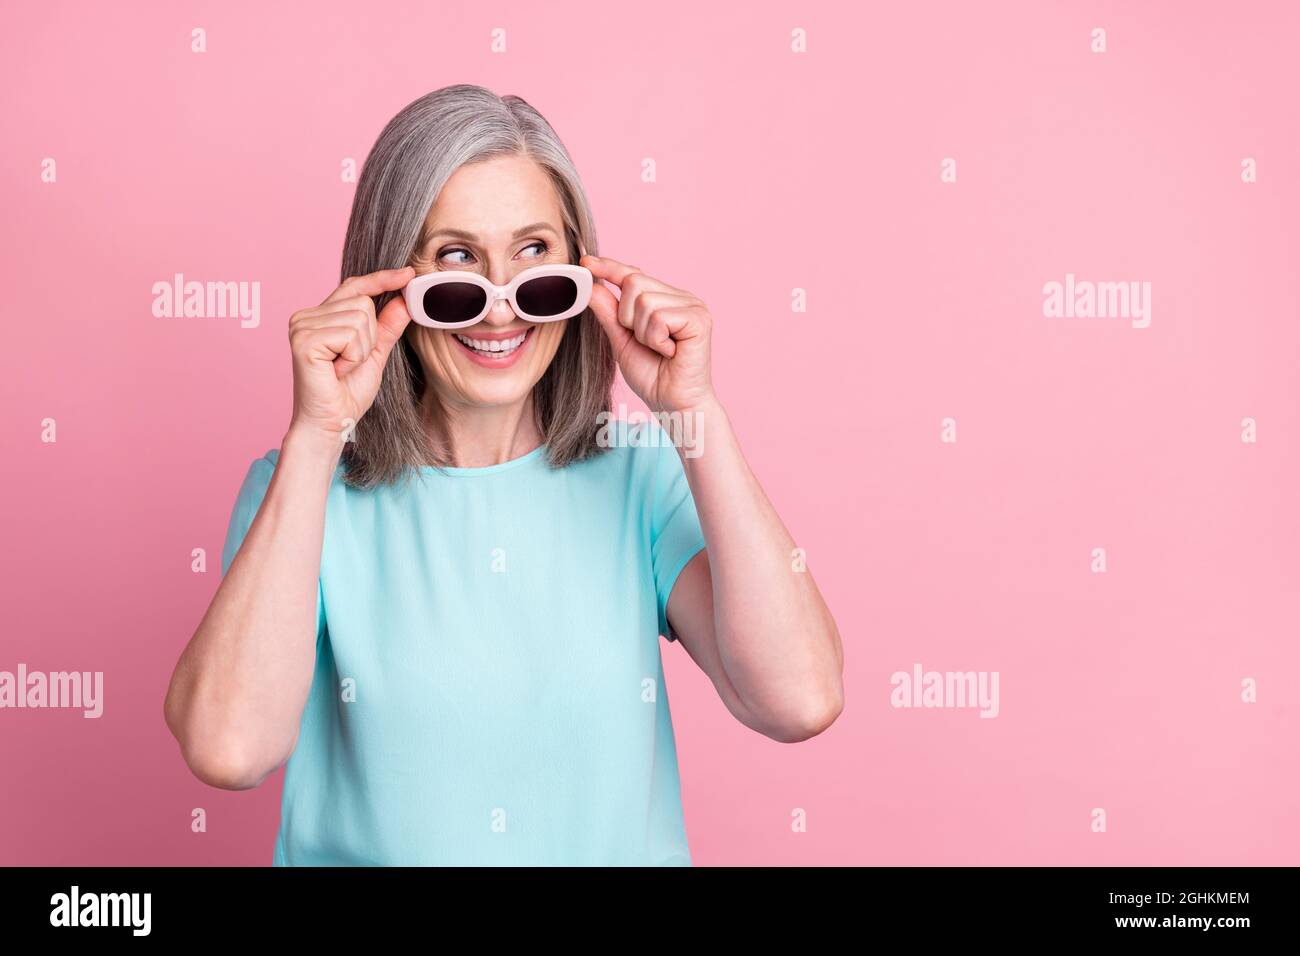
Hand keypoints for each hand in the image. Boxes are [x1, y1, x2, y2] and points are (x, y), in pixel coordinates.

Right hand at [286, 266, 414, 447]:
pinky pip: (350, 334)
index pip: (354, 287)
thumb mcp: (375, 354)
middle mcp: (306, 316)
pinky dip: (353, 356)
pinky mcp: (304, 339)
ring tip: (342, 368)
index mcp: (320, 316)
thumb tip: (404, 297)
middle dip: (369, 336)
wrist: (332, 423)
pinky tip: (336, 370)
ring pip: (359, 317)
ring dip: (361, 349)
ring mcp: (302, 325)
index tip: (408, 274)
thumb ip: (387, 326)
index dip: (382, 279)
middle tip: (350, 363)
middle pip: (363, 302)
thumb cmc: (347, 393)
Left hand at [582, 255, 714, 414]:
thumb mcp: (621, 341)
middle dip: (628, 318)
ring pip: (644, 301)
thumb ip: (609, 313)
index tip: (585, 261)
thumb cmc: (653, 376)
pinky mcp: (699, 319)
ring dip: (643, 333)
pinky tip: (670, 352)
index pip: (633, 274)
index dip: (609, 267)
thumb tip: (591, 286)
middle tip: (646, 342)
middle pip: (634, 282)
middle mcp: (681, 297)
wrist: (674, 405)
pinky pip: (659, 317)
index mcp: (665, 299)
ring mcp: (693, 305)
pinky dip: (656, 339)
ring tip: (660, 350)